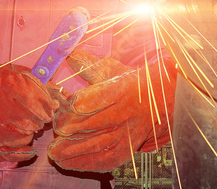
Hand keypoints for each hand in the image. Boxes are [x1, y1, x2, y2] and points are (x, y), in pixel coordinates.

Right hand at [0, 52, 57, 163]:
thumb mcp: (17, 74)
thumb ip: (43, 84)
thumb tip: (65, 96)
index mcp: (17, 90)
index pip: (48, 106)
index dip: (47, 105)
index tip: (44, 104)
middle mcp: (9, 113)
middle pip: (39, 123)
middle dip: (36, 117)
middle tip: (22, 111)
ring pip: (29, 138)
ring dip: (25, 131)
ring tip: (10, 120)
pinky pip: (18, 155)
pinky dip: (20, 149)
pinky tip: (14, 138)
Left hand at [49, 50, 177, 171]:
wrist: (161, 103)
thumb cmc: (131, 83)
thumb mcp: (112, 69)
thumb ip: (87, 63)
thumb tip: (66, 53)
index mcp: (118, 90)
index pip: (82, 104)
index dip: (68, 106)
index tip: (67, 104)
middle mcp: (122, 114)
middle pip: (79, 126)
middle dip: (61, 127)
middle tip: (58, 124)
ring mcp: (124, 135)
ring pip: (85, 147)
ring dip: (64, 149)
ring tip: (55, 148)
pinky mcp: (125, 152)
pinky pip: (97, 163)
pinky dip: (77, 163)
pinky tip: (65, 160)